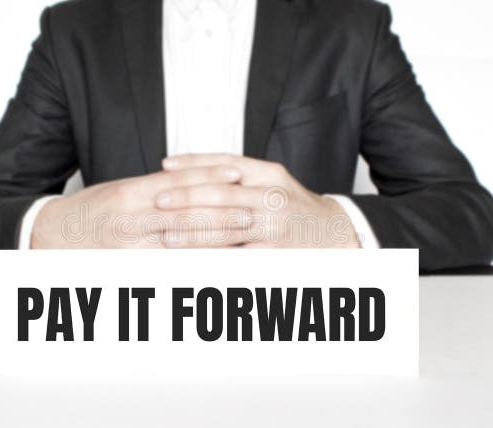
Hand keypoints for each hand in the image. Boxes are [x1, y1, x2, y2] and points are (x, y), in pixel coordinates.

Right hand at [31, 166, 251, 248]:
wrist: (51, 238)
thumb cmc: (90, 212)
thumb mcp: (121, 191)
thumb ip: (156, 188)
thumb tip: (196, 181)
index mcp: (131, 194)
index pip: (179, 183)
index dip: (210, 178)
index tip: (238, 175)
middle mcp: (131, 219)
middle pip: (186, 215)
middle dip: (222, 215)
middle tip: (253, 213)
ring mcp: (130, 247)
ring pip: (182, 244)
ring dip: (216, 242)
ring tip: (243, 239)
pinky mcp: (129, 267)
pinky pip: (169, 267)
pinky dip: (196, 265)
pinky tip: (216, 264)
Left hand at [158, 154, 360, 247]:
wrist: (334, 231)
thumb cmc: (294, 206)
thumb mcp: (271, 181)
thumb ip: (237, 176)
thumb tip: (189, 170)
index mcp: (268, 173)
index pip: (225, 163)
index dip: (193, 163)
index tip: (165, 166)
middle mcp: (272, 195)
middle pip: (221, 193)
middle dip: (186, 197)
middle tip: (158, 201)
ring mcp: (274, 224)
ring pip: (226, 227)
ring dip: (193, 233)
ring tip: (166, 236)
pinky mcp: (275, 250)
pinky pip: (238, 255)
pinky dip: (214, 258)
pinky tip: (193, 260)